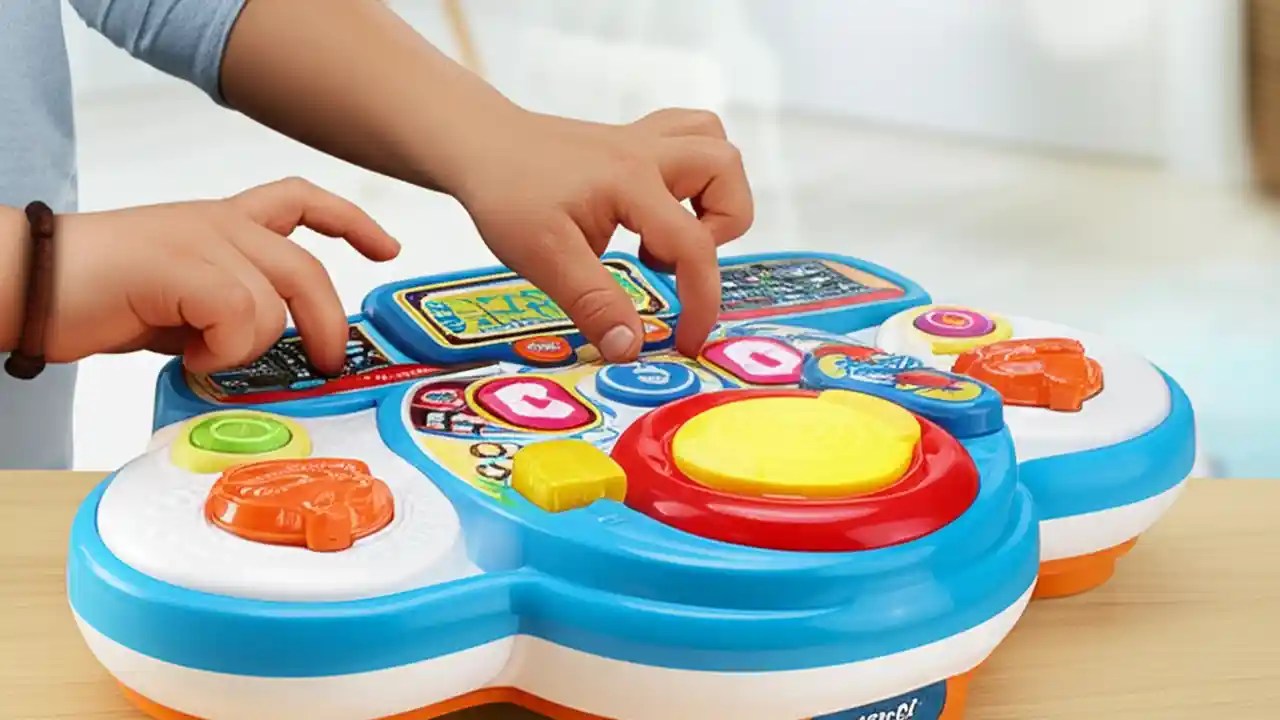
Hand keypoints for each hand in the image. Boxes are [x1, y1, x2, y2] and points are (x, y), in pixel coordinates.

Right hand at [44, 178, 398, 373]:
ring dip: (246, 347)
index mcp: (222, 223)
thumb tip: (267, 349)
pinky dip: (222, 350)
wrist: (26, 284)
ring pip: (273, 303)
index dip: (352, 221)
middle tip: (325, 363)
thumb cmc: (96, 296)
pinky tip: (189, 355)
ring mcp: (201, 240)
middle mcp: (219, 223)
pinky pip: (240, 316)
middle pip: (307, 270)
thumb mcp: (182, 302)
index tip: (387, 248)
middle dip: (327, 324)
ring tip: (202, 355)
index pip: (301, 200)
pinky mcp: (181, 266)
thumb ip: (229, 311)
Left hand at [449, 108, 753, 360]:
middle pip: (725, 169)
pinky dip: (693, 175)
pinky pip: (691, 140)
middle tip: (675, 262)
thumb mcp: (543, 258)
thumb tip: (630, 348)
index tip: (687, 340)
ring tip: (673, 234)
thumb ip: (593, 303)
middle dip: (723, 227)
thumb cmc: (506, 195)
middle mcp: (646, 153)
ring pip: (714, 145)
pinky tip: (660, 210)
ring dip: (714, 194)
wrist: (478, 145)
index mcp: (630, 182)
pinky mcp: (636, 143)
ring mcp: (642, 142)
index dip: (701, 301)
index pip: (693, 244)